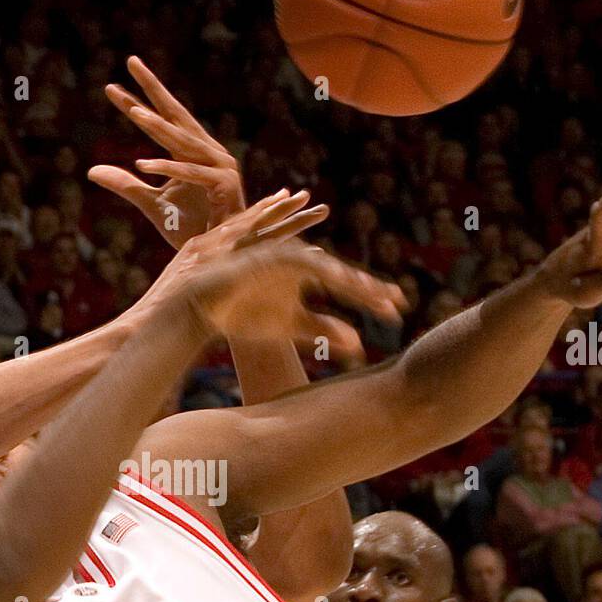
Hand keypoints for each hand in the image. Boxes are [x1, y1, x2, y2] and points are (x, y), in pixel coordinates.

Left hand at [89, 55, 244, 248]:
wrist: (221, 257)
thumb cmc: (191, 229)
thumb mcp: (151, 204)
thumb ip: (126, 185)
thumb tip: (92, 170)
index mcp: (194, 153)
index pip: (161, 122)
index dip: (137, 104)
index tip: (111, 88)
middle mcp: (210, 153)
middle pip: (176, 116)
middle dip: (152, 89)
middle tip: (131, 61)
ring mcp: (221, 167)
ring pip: (182, 142)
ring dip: (157, 126)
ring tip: (133, 109)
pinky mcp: (224, 186)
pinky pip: (190, 173)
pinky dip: (168, 169)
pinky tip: (141, 163)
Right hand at [181, 220, 405, 359]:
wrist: (203, 306)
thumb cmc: (245, 313)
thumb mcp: (290, 326)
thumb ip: (323, 330)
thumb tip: (360, 344)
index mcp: (310, 276)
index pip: (347, 285)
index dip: (372, 296)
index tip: (398, 309)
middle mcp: (302, 262)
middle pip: (341, 274)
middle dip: (367, 288)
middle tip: (396, 301)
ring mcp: (284, 257)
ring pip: (323, 266)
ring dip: (345, 279)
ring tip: (369, 293)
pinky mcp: (265, 256)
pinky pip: (293, 259)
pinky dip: (312, 265)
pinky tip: (330, 276)